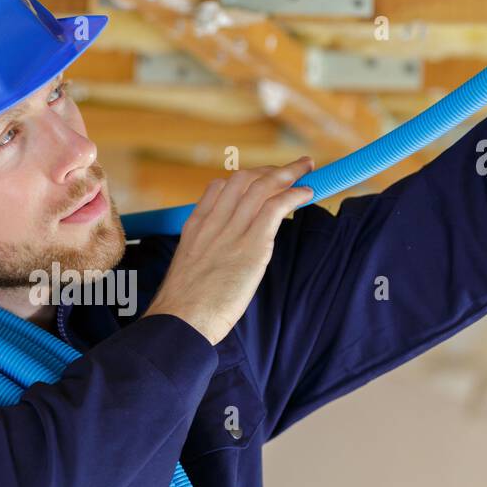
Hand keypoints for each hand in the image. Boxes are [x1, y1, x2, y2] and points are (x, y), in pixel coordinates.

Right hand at [143, 158, 314, 345]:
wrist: (180, 319)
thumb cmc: (182, 307)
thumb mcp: (185, 271)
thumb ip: (203, 256)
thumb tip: (217, 265)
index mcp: (195, 227)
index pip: (219, 187)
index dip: (245, 179)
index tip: (262, 181)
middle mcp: (213, 222)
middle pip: (244, 179)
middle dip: (270, 169)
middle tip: (292, 168)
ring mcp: (233, 232)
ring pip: (262, 187)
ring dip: (288, 173)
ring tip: (306, 169)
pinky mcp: (252, 246)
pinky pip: (276, 207)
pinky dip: (294, 194)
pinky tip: (307, 193)